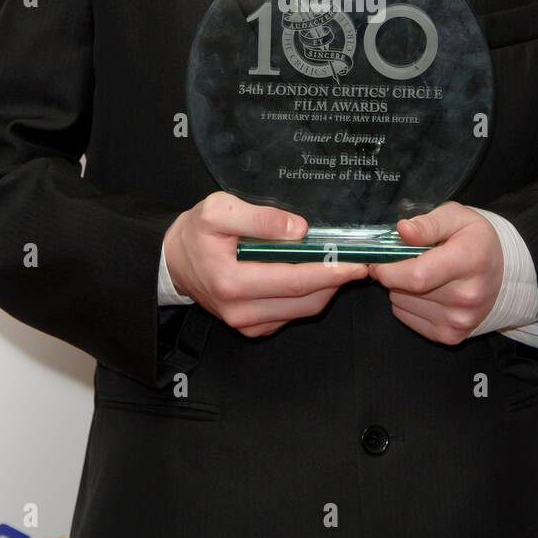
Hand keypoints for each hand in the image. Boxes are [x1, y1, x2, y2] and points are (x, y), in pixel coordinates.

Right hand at [163, 191, 368, 337]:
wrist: (175, 261)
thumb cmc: (197, 233)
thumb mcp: (218, 210)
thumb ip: (259, 218)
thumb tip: (299, 230)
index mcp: (232, 283)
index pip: (294, 281)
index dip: (330, 272)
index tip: (357, 262)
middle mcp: (241, 310)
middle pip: (305, 301)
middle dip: (337, 281)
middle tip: (362, 260)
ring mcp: (247, 323)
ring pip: (303, 310)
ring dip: (327, 289)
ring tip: (343, 264)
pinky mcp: (253, 327)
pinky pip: (292, 314)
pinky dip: (310, 296)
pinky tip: (317, 275)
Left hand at [365, 201, 503, 343]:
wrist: (503, 275)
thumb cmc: (476, 241)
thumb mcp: (457, 217)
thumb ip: (428, 223)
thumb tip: (403, 230)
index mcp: (470, 261)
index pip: (416, 276)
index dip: (389, 268)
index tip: (381, 259)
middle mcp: (467, 296)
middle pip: (405, 290)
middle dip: (393, 273)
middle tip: (403, 260)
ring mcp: (459, 320)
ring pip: (401, 303)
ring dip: (400, 288)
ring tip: (423, 274)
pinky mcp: (450, 336)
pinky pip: (406, 317)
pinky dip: (407, 303)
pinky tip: (426, 291)